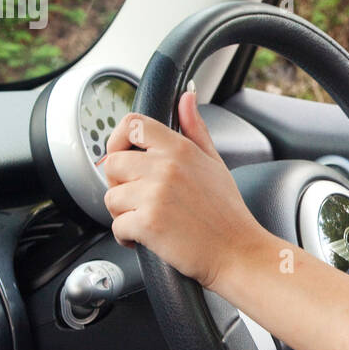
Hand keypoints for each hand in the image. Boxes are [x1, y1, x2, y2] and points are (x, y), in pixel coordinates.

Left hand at [102, 89, 264, 291]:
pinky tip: (147, 238)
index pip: (132, 124)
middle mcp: (166, 167)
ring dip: (122, 214)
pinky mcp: (149, 223)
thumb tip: (186, 97)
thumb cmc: (227, 213)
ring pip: (111, 198)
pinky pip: (116, 226)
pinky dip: (127, 237)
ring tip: (147, 220)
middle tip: (136, 198)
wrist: (238, 252)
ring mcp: (156, 194)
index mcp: (180, 149)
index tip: (122, 156)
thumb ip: (195, 128)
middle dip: (118, 184)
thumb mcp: (214, 163)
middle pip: (112, 163)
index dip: (117, 140)